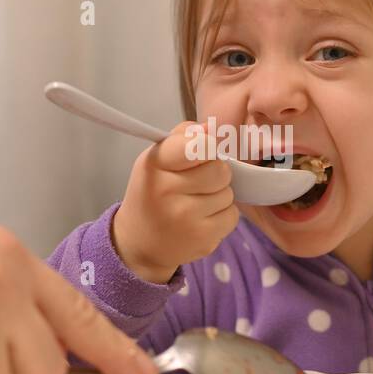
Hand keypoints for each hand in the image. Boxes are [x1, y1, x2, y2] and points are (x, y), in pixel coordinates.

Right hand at [112, 121, 238, 282]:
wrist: (139, 244)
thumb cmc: (152, 193)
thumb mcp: (156, 160)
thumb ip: (183, 138)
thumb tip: (210, 129)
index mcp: (155, 164)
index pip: (198, 145)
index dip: (207, 147)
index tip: (202, 153)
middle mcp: (167, 190)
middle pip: (220, 169)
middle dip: (215, 173)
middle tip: (198, 182)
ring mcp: (185, 217)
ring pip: (228, 193)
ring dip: (219, 196)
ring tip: (196, 203)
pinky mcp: (202, 238)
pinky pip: (232, 215)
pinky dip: (223, 216)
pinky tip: (202, 219)